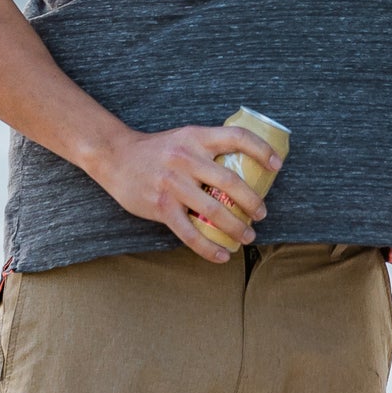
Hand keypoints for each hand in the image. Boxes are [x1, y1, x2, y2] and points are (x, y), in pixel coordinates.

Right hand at [95, 123, 278, 262]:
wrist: (115, 157)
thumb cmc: (156, 150)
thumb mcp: (184, 137)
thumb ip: (208, 149)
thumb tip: (243, 167)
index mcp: (196, 137)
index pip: (237, 138)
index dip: (262, 150)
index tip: (276, 165)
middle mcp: (186, 158)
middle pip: (231, 181)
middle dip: (253, 201)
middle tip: (262, 213)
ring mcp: (173, 183)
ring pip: (214, 210)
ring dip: (236, 227)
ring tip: (248, 236)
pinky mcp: (161, 206)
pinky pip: (190, 233)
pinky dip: (209, 248)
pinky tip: (222, 255)